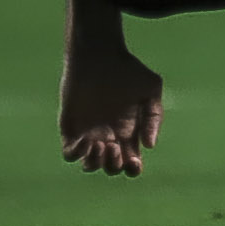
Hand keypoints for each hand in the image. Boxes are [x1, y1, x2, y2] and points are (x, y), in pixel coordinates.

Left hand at [58, 40, 163, 176]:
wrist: (98, 56)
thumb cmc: (127, 69)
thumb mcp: (150, 89)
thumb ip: (154, 117)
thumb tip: (148, 146)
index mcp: (128, 132)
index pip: (130, 163)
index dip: (132, 169)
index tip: (134, 161)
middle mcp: (108, 136)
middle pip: (111, 168)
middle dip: (114, 165)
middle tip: (114, 146)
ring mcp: (88, 134)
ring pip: (90, 165)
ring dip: (97, 163)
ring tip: (101, 143)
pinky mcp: (70, 128)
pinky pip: (70, 154)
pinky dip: (78, 154)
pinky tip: (87, 140)